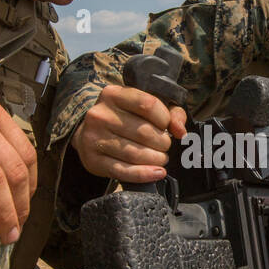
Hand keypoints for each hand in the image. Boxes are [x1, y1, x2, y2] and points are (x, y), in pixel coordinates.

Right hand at [71, 84, 186, 181]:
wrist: (88, 133)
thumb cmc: (123, 118)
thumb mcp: (144, 106)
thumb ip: (170, 113)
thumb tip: (180, 132)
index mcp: (113, 94)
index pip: (148, 105)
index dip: (165, 119)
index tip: (166, 126)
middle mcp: (100, 115)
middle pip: (144, 132)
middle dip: (162, 143)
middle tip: (164, 146)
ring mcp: (93, 138)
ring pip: (135, 154)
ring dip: (156, 159)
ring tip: (160, 158)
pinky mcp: (93, 161)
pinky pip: (124, 171)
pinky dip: (145, 174)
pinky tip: (158, 173)